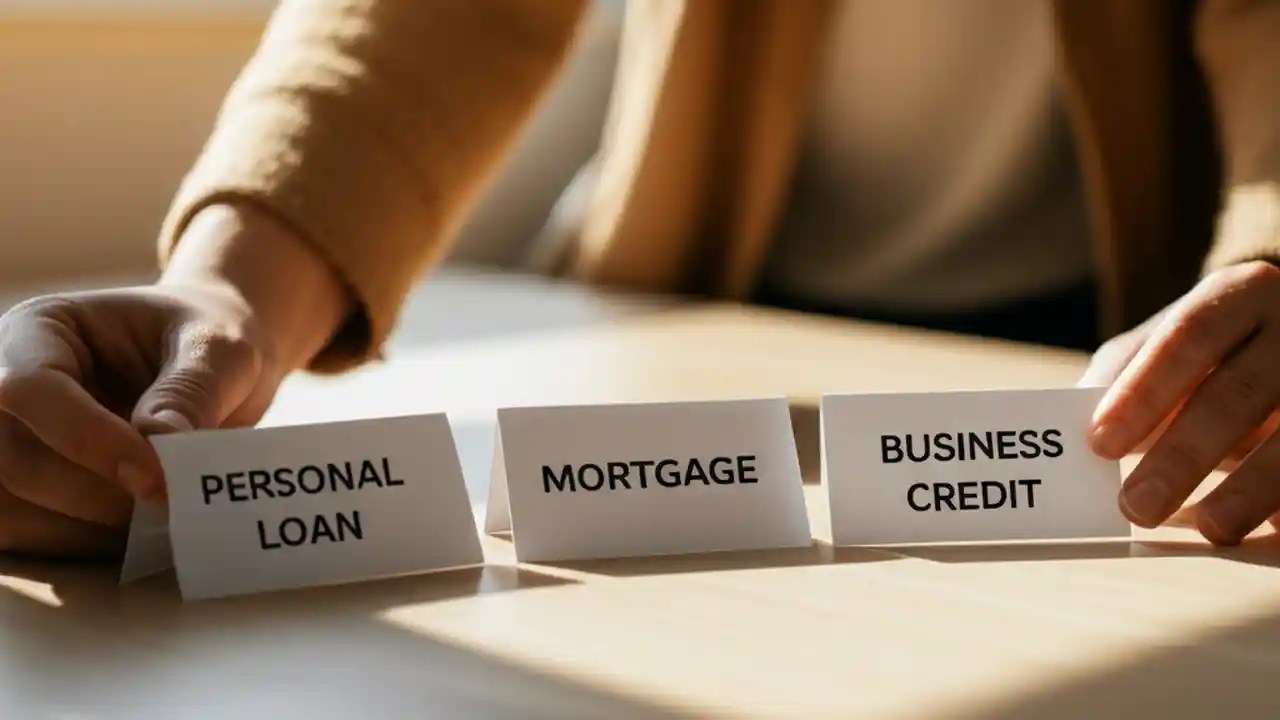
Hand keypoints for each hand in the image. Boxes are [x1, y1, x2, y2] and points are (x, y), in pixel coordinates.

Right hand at [0, 285, 274, 555]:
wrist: (210, 363)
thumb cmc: (210, 341)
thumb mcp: (221, 349)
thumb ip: (192, 390)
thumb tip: (159, 443)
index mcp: (44, 328)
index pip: (31, 387)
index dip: (87, 440)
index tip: (156, 478)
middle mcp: (3, 382)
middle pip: (11, 456)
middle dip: (93, 495)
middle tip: (168, 503)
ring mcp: (5, 438)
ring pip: (8, 507)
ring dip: (84, 529)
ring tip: (158, 518)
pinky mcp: (20, 486)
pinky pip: (22, 532)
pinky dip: (78, 544)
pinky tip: (135, 533)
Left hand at [1082, 260, 1279, 544]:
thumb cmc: (1215, 348)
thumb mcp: (1167, 343)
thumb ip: (1122, 377)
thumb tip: (1070, 425)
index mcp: (1240, 294)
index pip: (1188, 336)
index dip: (1145, 390)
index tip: (1101, 443)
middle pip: (1237, 393)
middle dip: (1184, 455)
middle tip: (1136, 505)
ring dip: (1249, 489)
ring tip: (1210, 527)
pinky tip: (1272, 529)